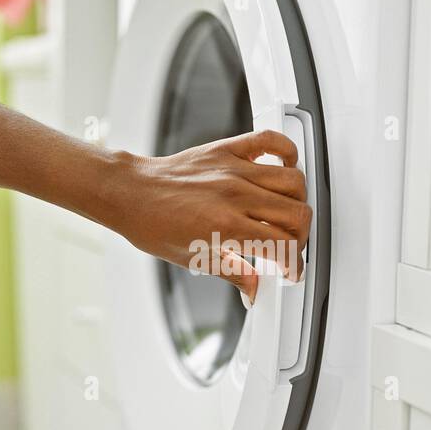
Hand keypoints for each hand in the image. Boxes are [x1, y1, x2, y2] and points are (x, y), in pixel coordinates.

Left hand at [103, 130, 310, 302]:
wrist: (130, 194)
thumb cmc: (153, 224)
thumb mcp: (194, 259)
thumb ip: (233, 273)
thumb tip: (254, 289)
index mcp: (226, 227)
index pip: (283, 246)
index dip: (294, 264)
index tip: (290, 269)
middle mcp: (234, 196)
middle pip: (297, 215)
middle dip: (301, 237)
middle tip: (289, 245)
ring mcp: (233, 170)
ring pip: (292, 181)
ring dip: (298, 201)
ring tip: (285, 214)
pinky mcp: (227, 149)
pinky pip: (271, 140)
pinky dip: (287, 151)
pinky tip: (284, 166)